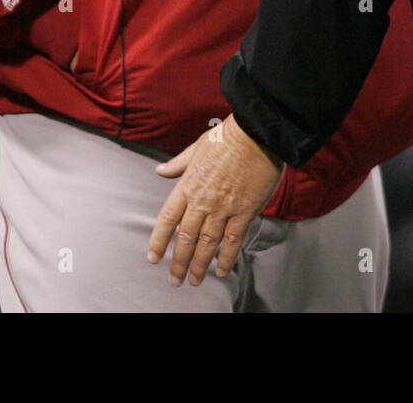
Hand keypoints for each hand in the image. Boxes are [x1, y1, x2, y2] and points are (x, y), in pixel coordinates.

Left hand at [147, 114, 284, 285]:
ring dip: (200, 264)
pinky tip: (223, 270)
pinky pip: (233, 240)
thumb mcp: (198, 146)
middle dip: (179, 262)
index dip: (158, 240)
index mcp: (189, 184)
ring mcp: (224, 207)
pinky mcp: (245, 210)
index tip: (153, 257)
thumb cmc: (228, 136)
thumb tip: (160, 171)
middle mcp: (203, 200)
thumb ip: (179, 163)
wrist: (258, 132)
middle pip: (186, 237)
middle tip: (175, 279)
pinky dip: (227, 257)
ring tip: (195, 280)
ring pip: (207, 243)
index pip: (167, 218)